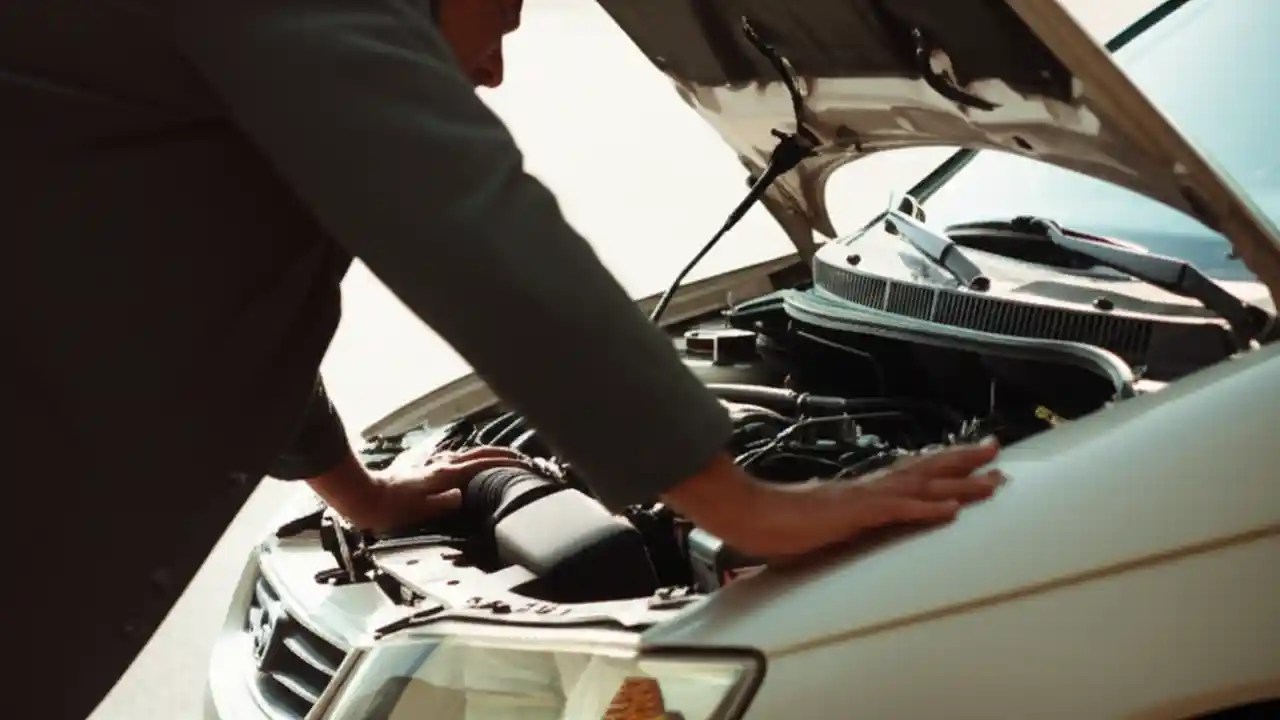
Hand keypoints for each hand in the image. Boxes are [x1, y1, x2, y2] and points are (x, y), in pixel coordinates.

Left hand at [307, 446, 534, 533]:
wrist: (364, 497)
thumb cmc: (390, 508)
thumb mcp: (417, 511)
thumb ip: (442, 503)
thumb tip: (462, 496)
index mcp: (444, 474)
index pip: (482, 463)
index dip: (506, 462)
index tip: (525, 464)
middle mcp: (442, 464)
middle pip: (479, 453)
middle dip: (502, 454)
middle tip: (523, 460)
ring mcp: (434, 465)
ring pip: (469, 455)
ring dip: (488, 457)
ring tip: (504, 463)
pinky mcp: (427, 470)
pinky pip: (459, 462)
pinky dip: (473, 462)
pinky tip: (472, 470)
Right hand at [662, 439, 1003, 562]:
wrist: (749, 515)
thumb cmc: (776, 524)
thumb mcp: (820, 525)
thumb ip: (840, 523)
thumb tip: (847, 526)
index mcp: (861, 491)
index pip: (910, 472)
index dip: (942, 463)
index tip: (970, 456)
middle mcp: (868, 487)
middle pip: (925, 468)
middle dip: (964, 460)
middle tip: (998, 449)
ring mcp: (864, 498)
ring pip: (921, 484)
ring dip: (959, 481)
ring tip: (992, 478)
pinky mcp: (855, 513)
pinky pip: (897, 510)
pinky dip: (926, 508)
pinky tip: (951, 508)